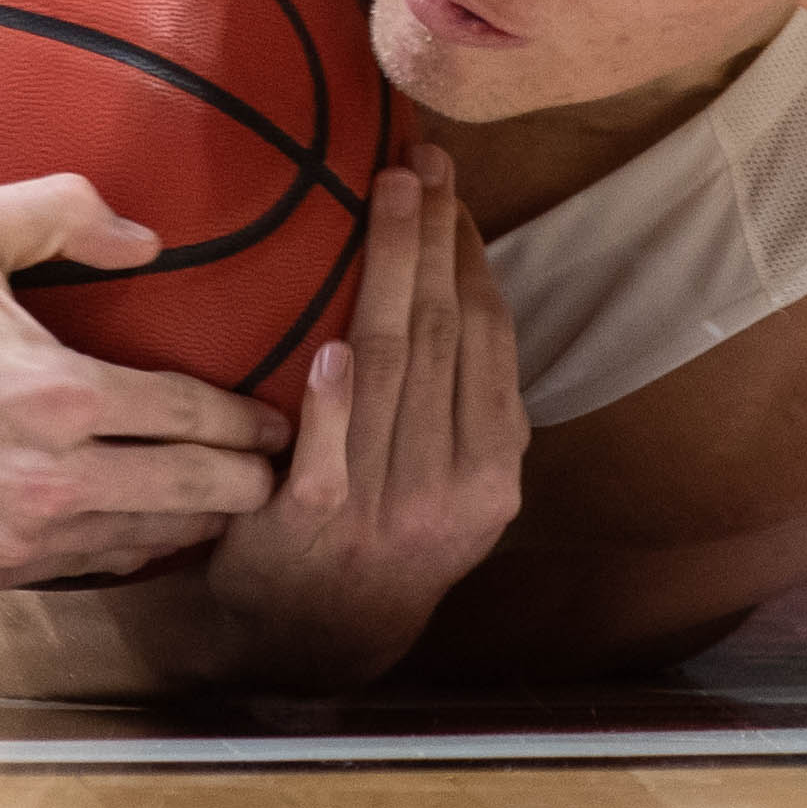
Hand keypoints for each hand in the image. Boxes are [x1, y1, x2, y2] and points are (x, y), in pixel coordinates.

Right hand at [0, 174, 288, 596]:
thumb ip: (65, 210)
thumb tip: (149, 241)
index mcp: (59, 396)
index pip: (198, 419)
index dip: (253, 422)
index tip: (279, 419)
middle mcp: (49, 482)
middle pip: (199, 495)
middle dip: (249, 481)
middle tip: (272, 463)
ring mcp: (15, 541)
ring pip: (150, 541)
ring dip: (193, 518)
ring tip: (221, 494)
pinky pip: (87, 567)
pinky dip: (124, 543)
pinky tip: (140, 519)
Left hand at [202, 152, 523, 689]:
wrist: (313, 644)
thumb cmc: (377, 537)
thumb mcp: (449, 485)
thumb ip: (462, 406)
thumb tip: (457, 281)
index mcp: (493, 470)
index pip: (486, 340)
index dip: (470, 260)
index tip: (453, 192)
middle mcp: (451, 487)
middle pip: (440, 337)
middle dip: (432, 239)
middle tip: (417, 163)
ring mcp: (384, 508)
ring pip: (392, 372)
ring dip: (388, 276)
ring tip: (384, 200)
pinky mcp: (313, 527)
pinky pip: (329, 456)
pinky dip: (334, 405)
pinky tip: (332, 350)